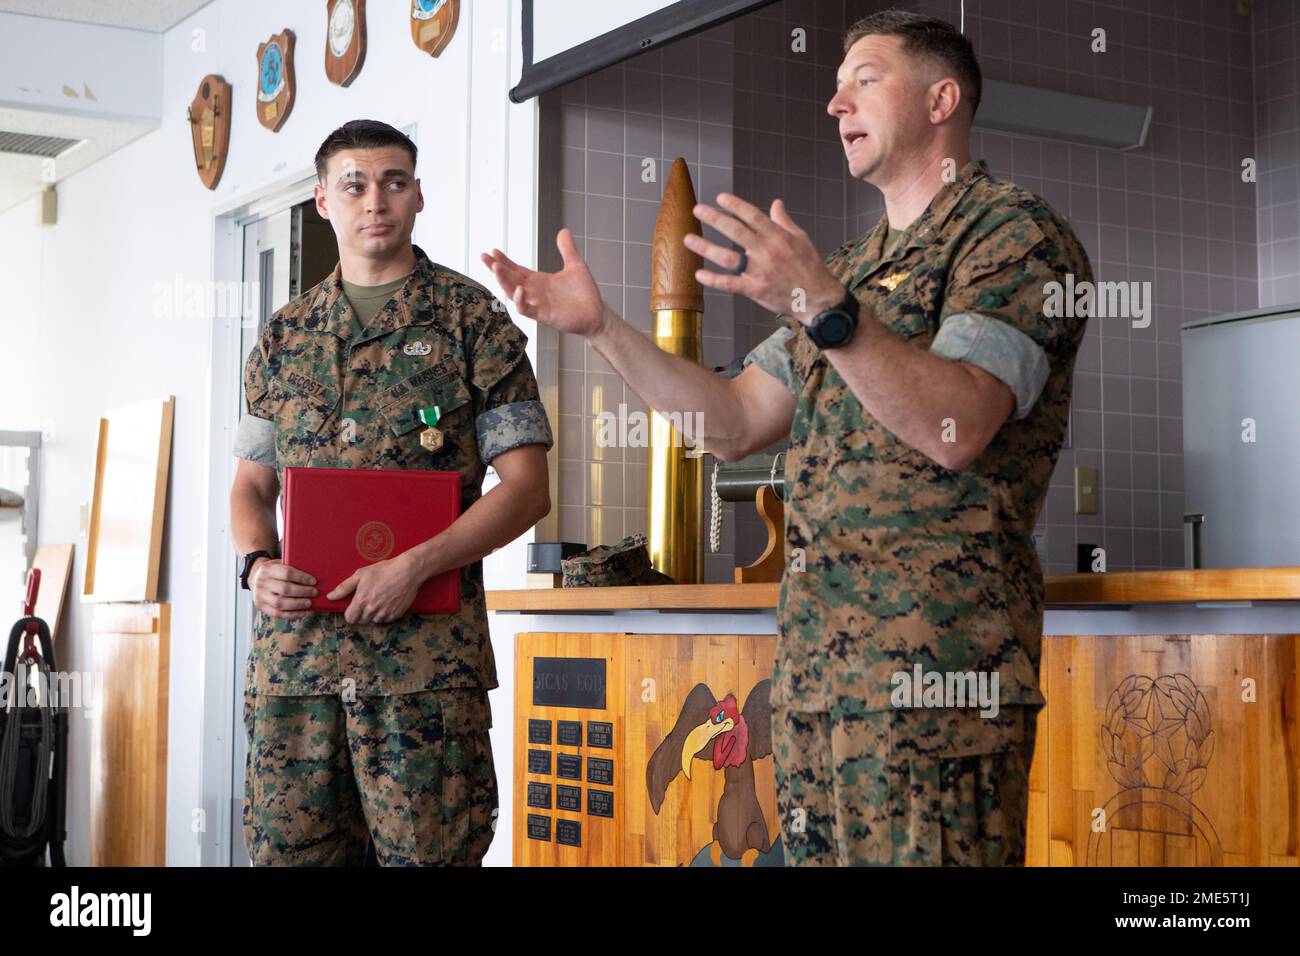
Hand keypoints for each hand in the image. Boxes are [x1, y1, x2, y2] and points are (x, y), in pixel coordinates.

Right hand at [250, 559, 316, 619]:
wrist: (254, 576)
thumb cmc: (273, 571)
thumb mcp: (279, 564)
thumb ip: (292, 568)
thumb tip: (312, 577)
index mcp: (268, 569)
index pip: (287, 573)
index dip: (302, 577)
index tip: (313, 581)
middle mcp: (262, 582)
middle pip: (285, 589)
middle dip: (302, 591)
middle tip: (314, 592)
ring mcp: (260, 595)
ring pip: (280, 603)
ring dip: (297, 604)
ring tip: (309, 603)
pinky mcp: (260, 606)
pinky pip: (277, 613)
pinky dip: (291, 615)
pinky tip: (302, 612)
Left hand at [327, 552, 423, 624]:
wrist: (407, 571)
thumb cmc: (383, 570)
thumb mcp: (361, 574)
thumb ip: (344, 587)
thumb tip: (330, 597)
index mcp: (361, 600)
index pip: (350, 618)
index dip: (351, 613)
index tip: (355, 607)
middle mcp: (372, 610)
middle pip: (362, 621)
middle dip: (363, 614)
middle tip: (369, 600)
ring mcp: (385, 613)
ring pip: (375, 621)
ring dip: (375, 614)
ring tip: (380, 600)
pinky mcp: (396, 614)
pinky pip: (387, 620)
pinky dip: (386, 614)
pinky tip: (389, 602)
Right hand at [480, 229, 608, 336]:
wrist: (597, 314)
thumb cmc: (585, 294)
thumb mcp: (575, 265)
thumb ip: (567, 249)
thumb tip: (563, 231)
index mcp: (538, 281)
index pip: (516, 270)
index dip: (504, 261)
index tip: (493, 251)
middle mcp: (534, 292)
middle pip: (509, 279)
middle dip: (496, 269)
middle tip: (484, 257)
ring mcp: (537, 303)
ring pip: (513, 293)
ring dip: (503, 281)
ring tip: (496, 268)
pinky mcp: (543, 315)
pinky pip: (526, 309)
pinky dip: (520, 300)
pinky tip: (519, 289)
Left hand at [686, 193, 843, 319]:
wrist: (817, 297)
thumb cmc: (809, 266)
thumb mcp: (800, 239)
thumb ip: (783, 221)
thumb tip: (775, 203)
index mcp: (778, 236)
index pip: (753, 215)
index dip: (735, 205)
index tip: (719, 197)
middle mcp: (766, 251)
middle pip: (736, 231)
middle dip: (715, 218)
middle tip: (698, 210)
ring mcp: (759, 271)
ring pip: (727, 257)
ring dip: (706, 247)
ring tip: (688, 239)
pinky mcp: (755, 290)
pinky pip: (730, 284)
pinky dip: (713, 279)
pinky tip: (699, 274)